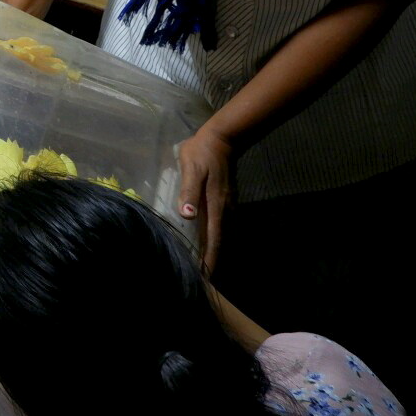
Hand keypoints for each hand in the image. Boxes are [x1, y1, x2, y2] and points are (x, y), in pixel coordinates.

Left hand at [176, 127, 234, 272]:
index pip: (214, 238)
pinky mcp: (224, 201)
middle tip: (202, 277)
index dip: (210, 258)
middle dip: (211, 259)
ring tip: (202, 265)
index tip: (206, 276)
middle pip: (219, 240)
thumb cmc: (201, 153)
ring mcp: (226, 205)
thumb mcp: (191, 169)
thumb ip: (189, 191)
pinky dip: (213, 237)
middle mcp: (225, 210)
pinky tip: (204, 241)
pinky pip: (219, 225)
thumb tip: (188, 216)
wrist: (221, 138)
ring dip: (213, 249)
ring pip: (220, 234)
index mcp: (216, 206)